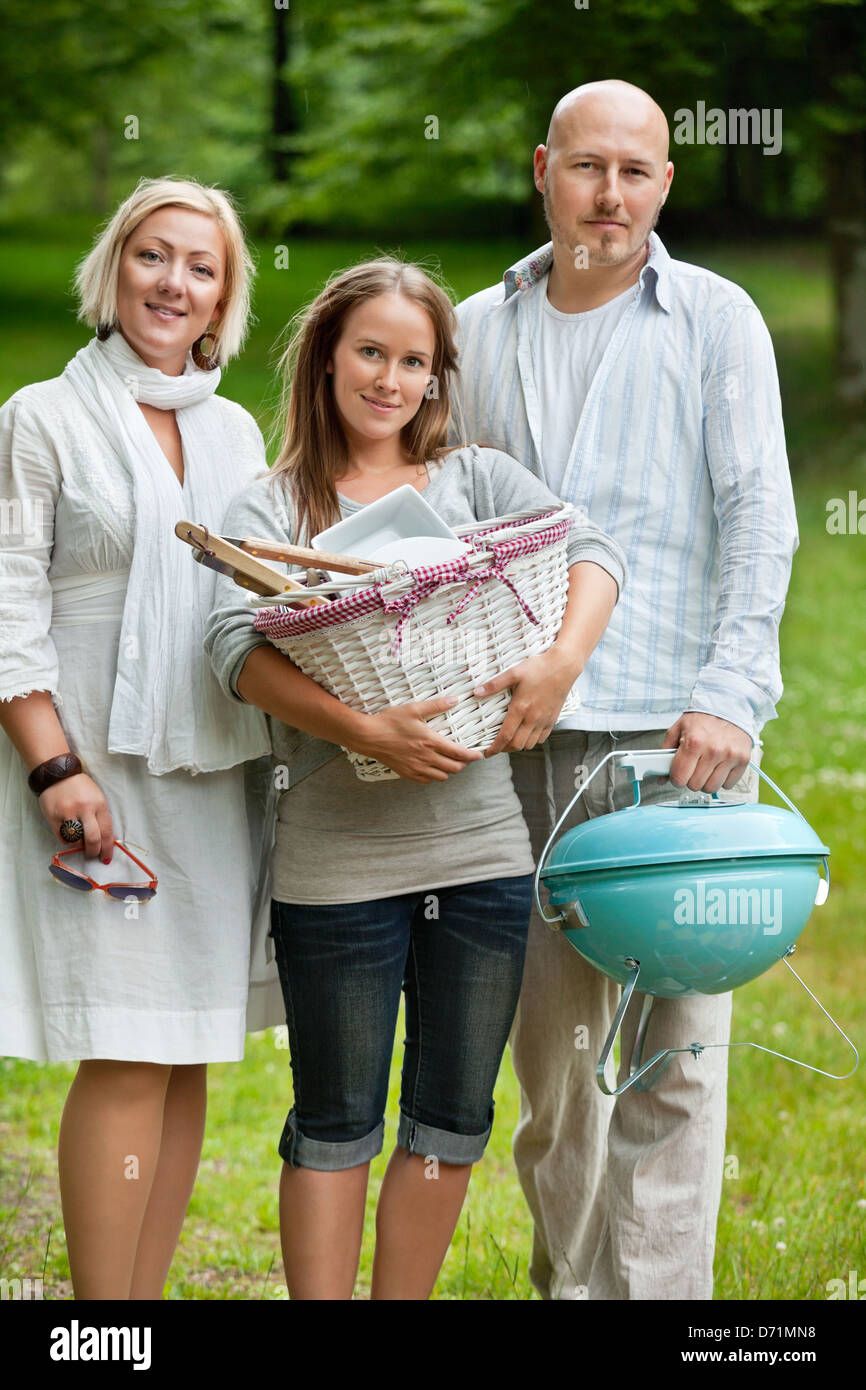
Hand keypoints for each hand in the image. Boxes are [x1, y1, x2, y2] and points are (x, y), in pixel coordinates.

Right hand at [38, 773, 114, 860]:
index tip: (106, 857)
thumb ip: (99, 815)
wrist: (57, 772)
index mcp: (99, 803)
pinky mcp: (54, 816)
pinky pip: (62, 837)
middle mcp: (85, 808)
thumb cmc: (79, 786)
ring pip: (77, 840)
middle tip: (93, 855)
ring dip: (79, 846)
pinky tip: (69, 836)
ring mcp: (68, 812)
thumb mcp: (96, 796)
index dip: (107, 848)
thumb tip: (103, 839)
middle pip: (94, 839)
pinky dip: (67, 841)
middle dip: (95, 852)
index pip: (107, 831)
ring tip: (80, 842)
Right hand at [356, 696, 482, 782]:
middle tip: (464, 757)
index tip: (479, 755)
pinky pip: (427, 781)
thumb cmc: (390, 721)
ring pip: (442, 777)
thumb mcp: (414, 709)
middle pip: (454, 768)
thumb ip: (436, 705)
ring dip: (449, 771)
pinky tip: (433, 768)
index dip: (472, 756)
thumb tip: (455, 699)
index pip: (459, 754)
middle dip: (463, 764)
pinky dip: (434, 776)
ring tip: (449, 762)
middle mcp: (426, 758)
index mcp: (431, 742)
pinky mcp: (407, 773)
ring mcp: (416, 768)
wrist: (368, 736)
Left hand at [476, 648, 580, 756]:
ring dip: (518, 745)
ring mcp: (544, 720)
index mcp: (520, 708)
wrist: (564, 666)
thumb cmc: (538, 668)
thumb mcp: (513, 673)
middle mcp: (533, 718)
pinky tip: (526, 734)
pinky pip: (542, 738)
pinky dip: (532, 741)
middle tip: (496, 746)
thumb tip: (475, 693)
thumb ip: (494, 685)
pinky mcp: (553, 719)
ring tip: (510, 740)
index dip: (495, 748)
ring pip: (530, 744)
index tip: (487, 753)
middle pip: (517, 745)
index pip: (505, 736)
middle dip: (505, 749)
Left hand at [661, 713, 752, 792]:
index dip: (676, 778)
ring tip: (706, 767)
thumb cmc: (702, 718)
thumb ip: (665, 752)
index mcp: (694, 742)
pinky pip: (728, 785)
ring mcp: (730, 756)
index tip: (678, 773)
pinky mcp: (743, 760)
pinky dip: (722, 779)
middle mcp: (713, 750)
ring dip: (706, 781)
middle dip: (690, 778)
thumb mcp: (678, 729)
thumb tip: (661, 777)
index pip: (679, 777)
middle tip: (692, 767)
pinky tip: (719, 767)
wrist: (728, 706)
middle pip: (695, 785)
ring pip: (711, 788)